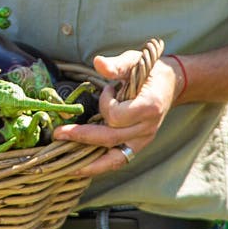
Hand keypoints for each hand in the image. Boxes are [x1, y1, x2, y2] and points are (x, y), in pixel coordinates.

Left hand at [53, 50, 180, 176]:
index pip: (116, 115)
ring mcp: (143, 140)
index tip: (106, 90)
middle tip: (57, 134)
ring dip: (89, 163)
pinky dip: (98, 166)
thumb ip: (116, 65)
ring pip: (114, 159)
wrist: (170, 84)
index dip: (105, 103)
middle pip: (110, 139)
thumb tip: (98, 62)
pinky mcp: (137, 147)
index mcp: (148, 106)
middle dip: (81, 137)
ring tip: (65, 165)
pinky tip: (80, 168)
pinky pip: (117, 161)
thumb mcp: (134, 61)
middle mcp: (147, 128)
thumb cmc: (149, 71)